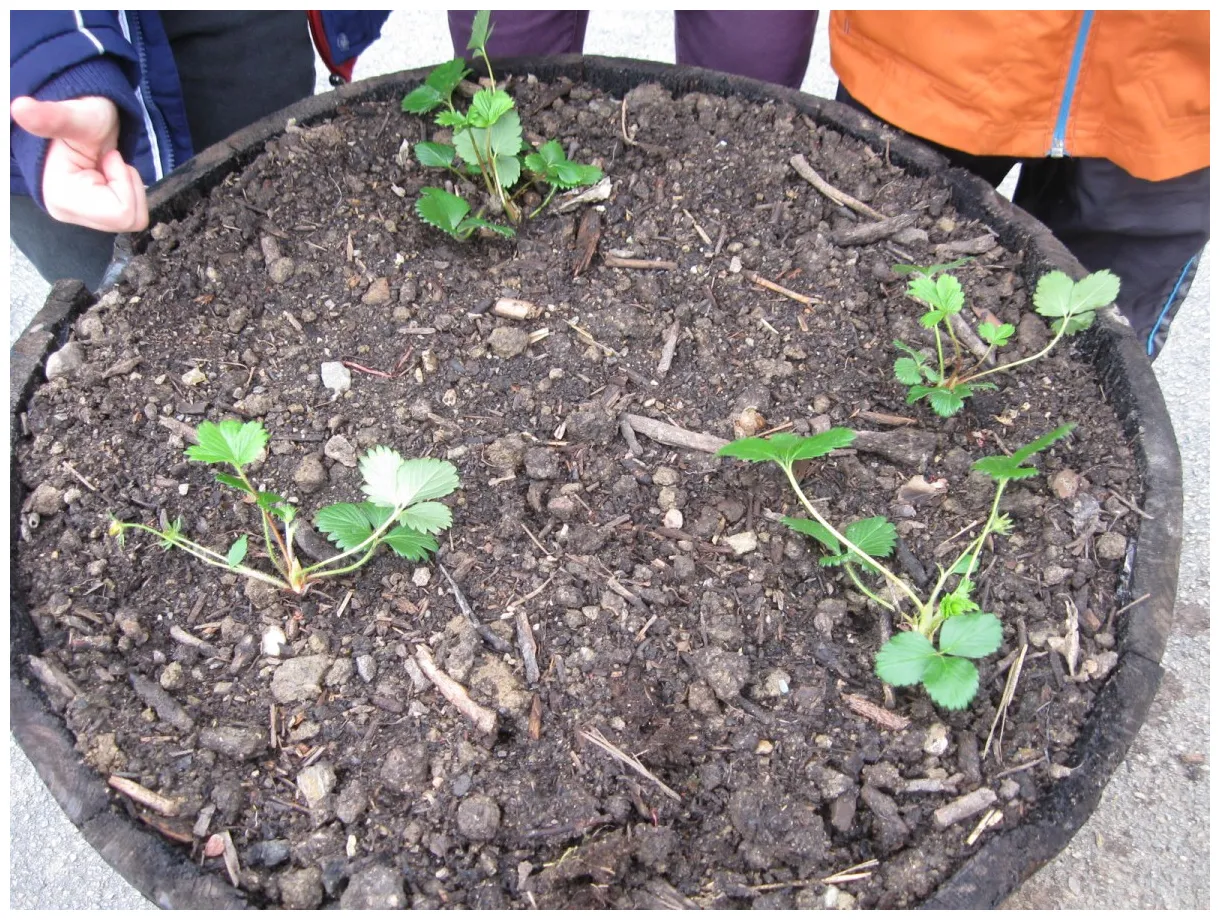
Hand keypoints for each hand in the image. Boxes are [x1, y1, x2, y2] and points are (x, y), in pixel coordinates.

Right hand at [10, 95, 148, 231]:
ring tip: (107, 164)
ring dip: (129, 186)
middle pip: (129, 220)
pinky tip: (108, 173)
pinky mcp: (92, 213)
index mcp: (62, 198)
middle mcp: (70, 213)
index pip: (121, 214)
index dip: (123, 181)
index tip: (108, 157)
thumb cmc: (82, 115)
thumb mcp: (77, 115)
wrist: (82, 116)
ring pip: (132, 219)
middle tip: (108, 160)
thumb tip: (19, 108)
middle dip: (128, 185)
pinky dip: (128, 190)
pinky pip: (129, 214)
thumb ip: (53, 118)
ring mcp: (81, 215)